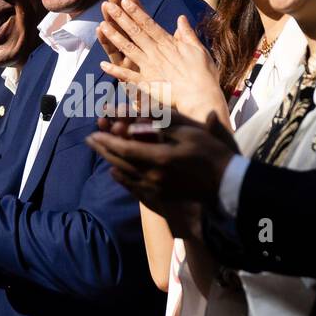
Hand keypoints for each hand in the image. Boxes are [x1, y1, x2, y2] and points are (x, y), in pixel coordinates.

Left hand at [86, 110, 238, 216]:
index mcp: (158, 158)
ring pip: (124, 174)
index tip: (93, 132)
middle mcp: (152, 176)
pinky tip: (114, 172)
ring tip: (99, 152)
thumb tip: (136, 119)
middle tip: (90, 140)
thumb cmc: (210, 153)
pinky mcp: (161, 196)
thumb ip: (161, 125)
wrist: (225, 184)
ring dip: (109, 161)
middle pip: (119, 162)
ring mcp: (156, 188)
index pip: (124, 149)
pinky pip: (134, 187)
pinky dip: (121, 178)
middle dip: (103, 150)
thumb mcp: (188, 131)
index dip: (106, 141)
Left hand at [97, 0, 226, 124]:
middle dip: (120, 18)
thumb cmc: (204, 74)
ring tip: (101, 26)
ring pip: (128, 49)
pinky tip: (102, 65)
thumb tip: (181, 19)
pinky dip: (115, 71)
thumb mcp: (198, 49)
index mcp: (168, 43)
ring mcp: (150, 68)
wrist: (202, 97)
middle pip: (135, 32)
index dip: (136, 11)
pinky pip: (128, 77)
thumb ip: (187, 34)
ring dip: (114, 37)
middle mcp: (156, 53)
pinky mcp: (147, 84)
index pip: (149, 23)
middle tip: (107, 5)